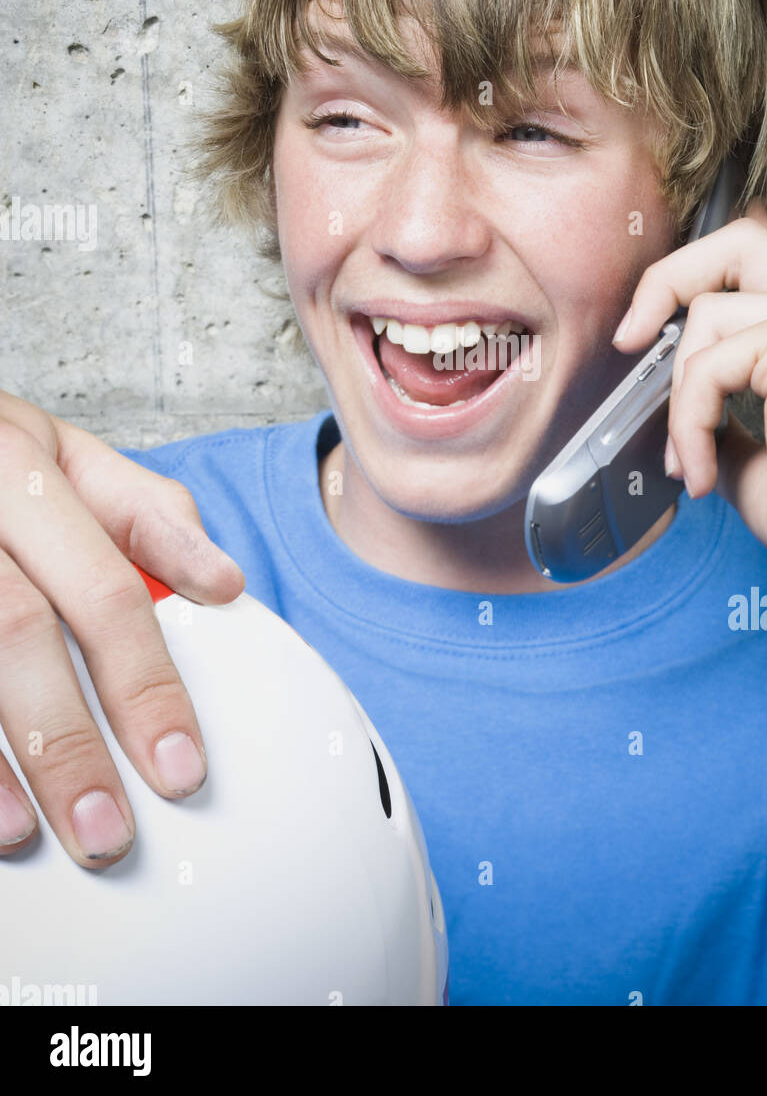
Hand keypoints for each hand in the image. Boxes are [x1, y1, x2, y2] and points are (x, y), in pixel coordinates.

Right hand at [0, 391, 243, 867]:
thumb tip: (225, 582)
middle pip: (18, 634)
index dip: (147, 683)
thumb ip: (146, 512)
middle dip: (68, 742)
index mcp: (24, 468)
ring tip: (29, 834)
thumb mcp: (65, 453)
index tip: (181, 766)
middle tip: (109, 833)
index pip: (105, 589)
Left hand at [612, 203, 766, 594]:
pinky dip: (687, 422)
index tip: (647, 335)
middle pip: (740, 242)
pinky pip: (708, 365)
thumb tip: (671, 400)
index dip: (697, 281)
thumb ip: (724, 411)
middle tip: (629, 342)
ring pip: (710, 314)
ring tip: (690, 462)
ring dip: (679, 396)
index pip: (762, 262)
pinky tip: (702, 474)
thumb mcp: (760, 452)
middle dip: (669, 281)